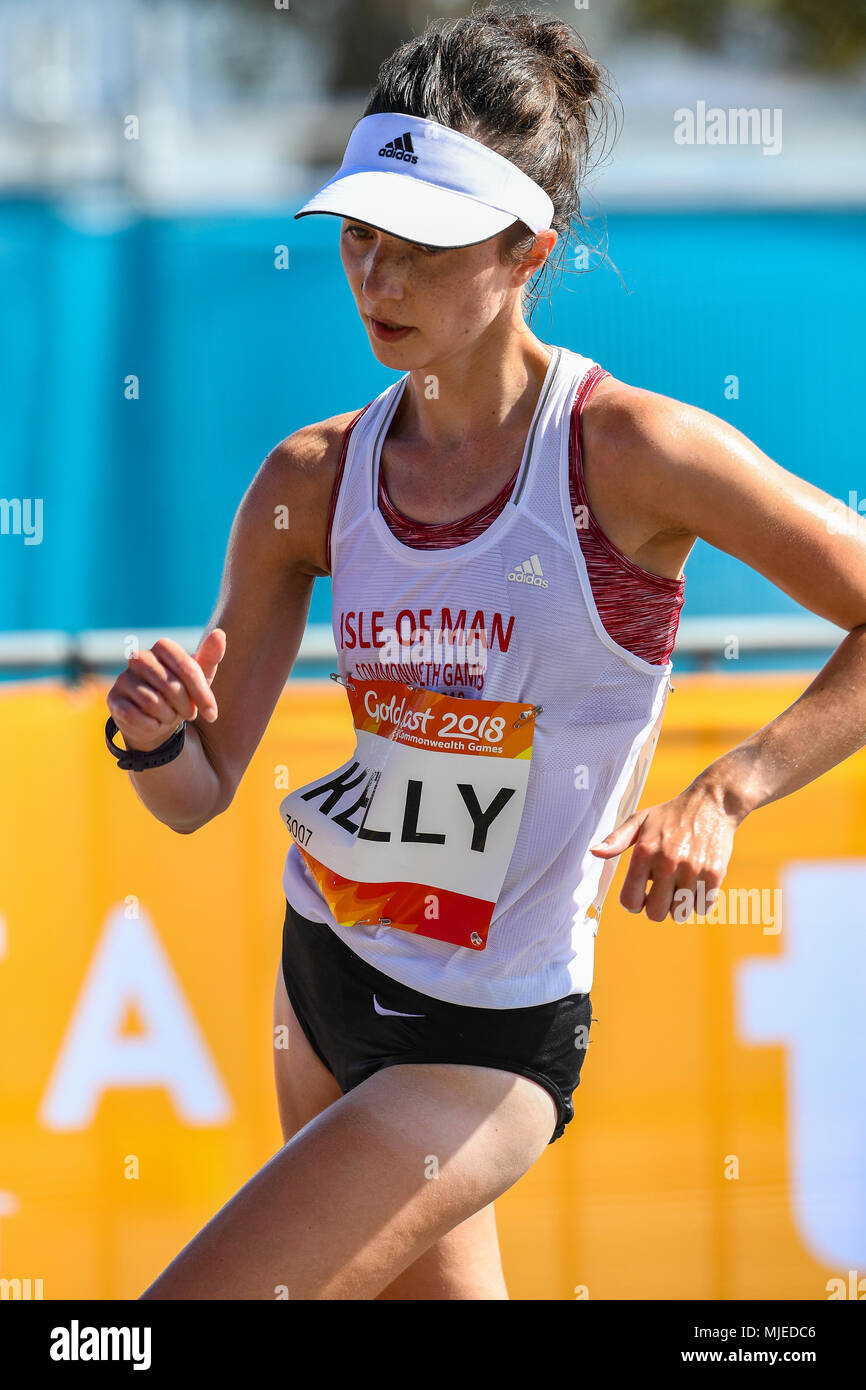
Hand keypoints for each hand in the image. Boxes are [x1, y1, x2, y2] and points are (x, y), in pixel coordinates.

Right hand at [107, 629, 225, 754]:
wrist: (157, 720)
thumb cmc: (182, 694)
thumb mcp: (200, 678)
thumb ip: (210, 656)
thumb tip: (219, 634)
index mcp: (163, 647)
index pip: (187, 668)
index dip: (202, 693)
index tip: (212, 713)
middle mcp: (140, 658)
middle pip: (171, 686)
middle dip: (185, 707)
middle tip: (188, 714)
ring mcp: (123, 678)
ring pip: (152, 702)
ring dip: (168, 716)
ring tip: (170, 716)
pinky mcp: (113, 699)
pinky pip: (134, 715)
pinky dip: (151, 725)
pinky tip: (154, 724)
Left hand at [589, 780, 742, 921]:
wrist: (712, 803)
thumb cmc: (671, 815)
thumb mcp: (640, 820)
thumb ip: (616, 840)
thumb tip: (594, 852)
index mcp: (645, 851)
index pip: (630, 900)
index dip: (633, 904)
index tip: (641, 897)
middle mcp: (667, 862)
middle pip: (655, 914)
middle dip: (656, 908)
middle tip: (662, 892)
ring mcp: (692, 869)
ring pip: (680, 913)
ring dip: (679, 905)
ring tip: (680, 885)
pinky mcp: (715, 874)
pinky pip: (703, 908)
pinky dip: (699, 901)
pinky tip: (696, 883)